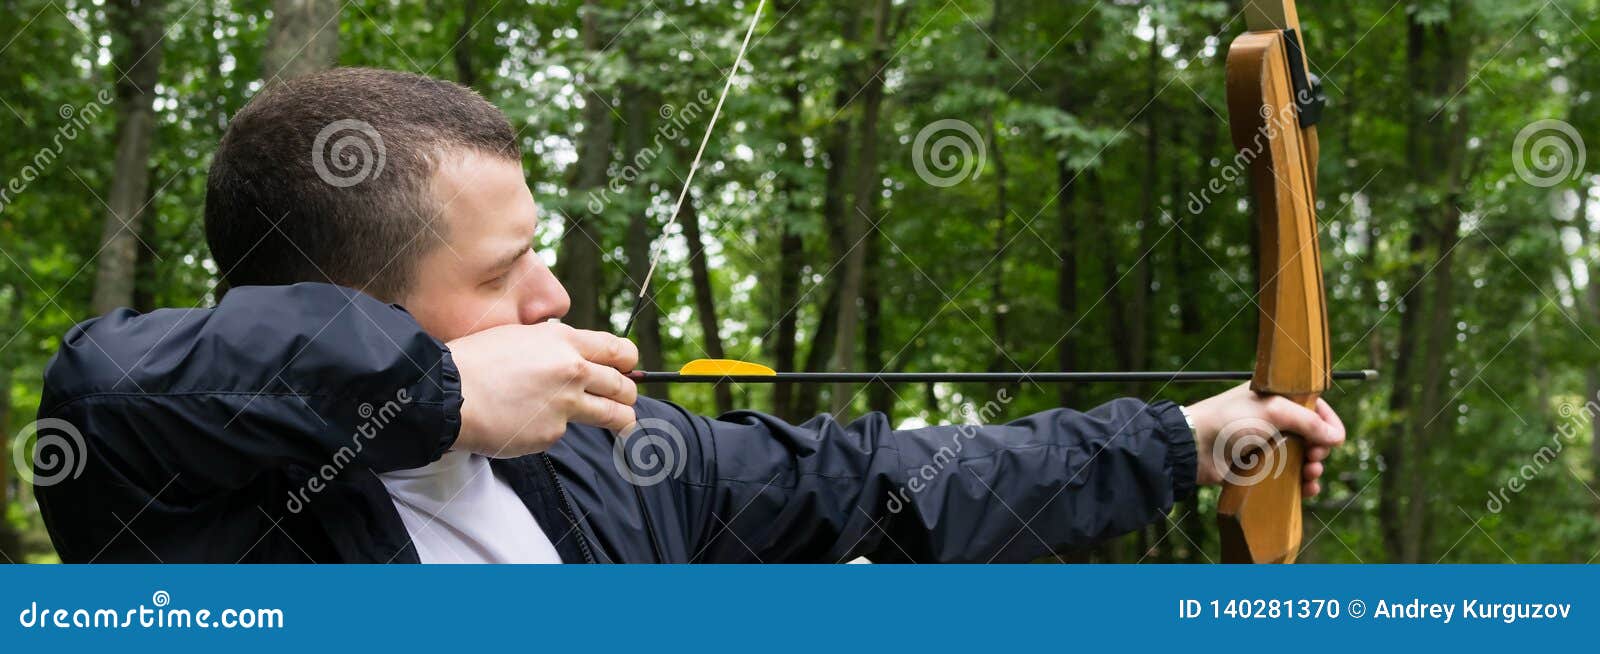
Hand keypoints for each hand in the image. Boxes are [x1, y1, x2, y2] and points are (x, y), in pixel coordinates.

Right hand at [448, 322, 638, 456]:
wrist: (448, 393)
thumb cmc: (475, 361)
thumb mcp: (519, 336)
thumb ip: (551, 345)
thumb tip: (570, 353)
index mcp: (564, 342)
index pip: (618, 350)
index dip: (629, 361)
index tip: (630, 369)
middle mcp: (573, 371)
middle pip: (622, 385)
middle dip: (629, 394)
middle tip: (628, 400)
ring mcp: (565, 405)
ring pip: (613, 415)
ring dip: (623, 420)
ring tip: (626, 424)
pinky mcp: (552, 433)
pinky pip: (562, 432)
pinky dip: (550, 430)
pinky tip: (527, 424)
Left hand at [1184, 383, 1345, 495]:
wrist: (1194, 448)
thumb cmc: (1230, 421)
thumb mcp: (1273, 411)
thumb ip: (1308, 421)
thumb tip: (1337, 437)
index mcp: (1276, 397)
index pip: (1314, 406)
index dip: (1328, 423)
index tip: (1336, 439)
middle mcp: (1273, 419)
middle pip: (1312, 435)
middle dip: (1320, 449)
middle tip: (1314, 458)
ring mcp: (1267, 444)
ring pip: (1303, 457)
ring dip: (1314, 467)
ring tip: (1311, 474)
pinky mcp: (1260, 467)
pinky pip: (1289, 476)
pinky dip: (1302, 483)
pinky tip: (1308, 489)